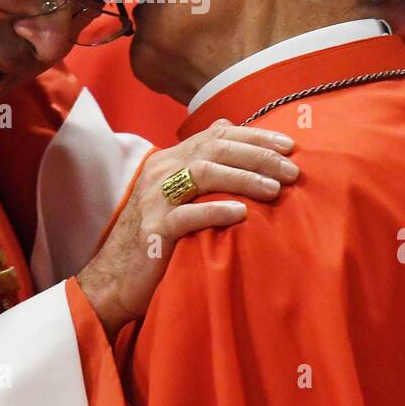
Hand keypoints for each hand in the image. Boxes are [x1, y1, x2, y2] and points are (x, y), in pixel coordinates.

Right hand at [76, 119, 297, 339]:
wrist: (111, 281)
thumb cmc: (154, 237)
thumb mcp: (174, 192)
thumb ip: (199, 160)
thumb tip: (225, 124)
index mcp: (168, 160)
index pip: (216, 136)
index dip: (255, 137)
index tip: (290, 146)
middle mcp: (159, 172)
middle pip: (214, 150)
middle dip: (258, 155)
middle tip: (292, 170)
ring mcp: (154, 200)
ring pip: (203, 174)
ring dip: (244, 178)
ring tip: (275, 189)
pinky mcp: (153, 231)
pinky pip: (187, 215)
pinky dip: (216, 211)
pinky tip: (242, 213)